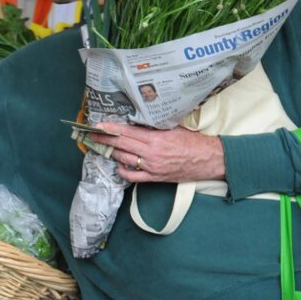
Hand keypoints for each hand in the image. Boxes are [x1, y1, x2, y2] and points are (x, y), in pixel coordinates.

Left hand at [89, 122, 225, 182]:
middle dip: (104, 140)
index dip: (110, 129)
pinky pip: (133, 176)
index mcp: (156, 138)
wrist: (209, 159)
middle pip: (121, 145)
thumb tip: (136, 122)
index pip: (127, 132)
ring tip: (103, 147)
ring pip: (124, 159)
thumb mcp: (174, 128)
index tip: (98, 126)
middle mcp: (151, 153)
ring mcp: (152, 167)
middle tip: (91, 135)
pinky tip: (119, 164)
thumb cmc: (193, 141)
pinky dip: (123, 170)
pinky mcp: (155, 177)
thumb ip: (154, 127)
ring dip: (112, 153)